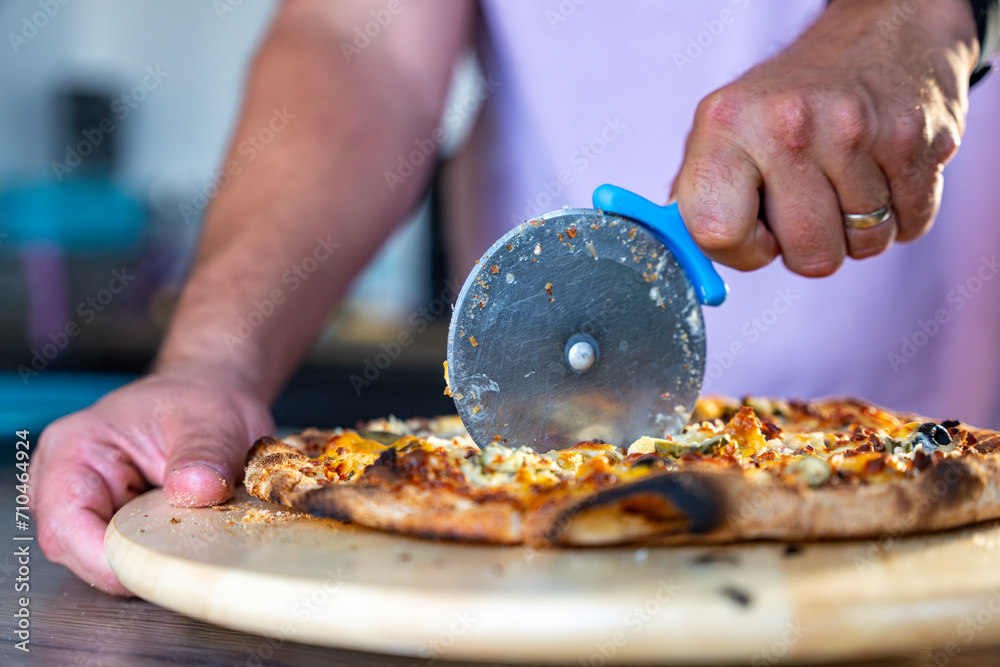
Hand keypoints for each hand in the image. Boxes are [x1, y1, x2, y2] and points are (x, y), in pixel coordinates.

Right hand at [32, 373, 272, 594]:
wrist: (214, 396)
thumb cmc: (204, 399)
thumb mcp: (214, 420)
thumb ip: (205, 455)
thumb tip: (196, 491)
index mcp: (75, 448)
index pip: (65, 523)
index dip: (104, 557)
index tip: (154, 567)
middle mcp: (66, 478)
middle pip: (74, 550)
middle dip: (128, 562)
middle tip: (184, 560)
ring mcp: (84, 502)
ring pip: (97, 558)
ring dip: (144, 558)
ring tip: (188, 540)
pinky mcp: (108, 519)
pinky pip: (120, 553)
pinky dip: (153, 553)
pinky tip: (182, 539)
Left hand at [673, 0, 979, 275]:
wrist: (876, 37)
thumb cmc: (786, 107)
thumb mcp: (721, 136)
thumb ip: (698, 203)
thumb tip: (688, 268)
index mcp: (726, 125)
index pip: (717, 233)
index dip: (741, 249)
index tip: (754, 226)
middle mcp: (789, 123)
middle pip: (810, 256)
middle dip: (808, 247)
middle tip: (806, 202)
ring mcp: (859, 129)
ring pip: (866, 246)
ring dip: (857, 230)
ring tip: (844, 180)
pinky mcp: (918, 138)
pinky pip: (913, 226)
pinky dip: (901, 215)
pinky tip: (881, 174)